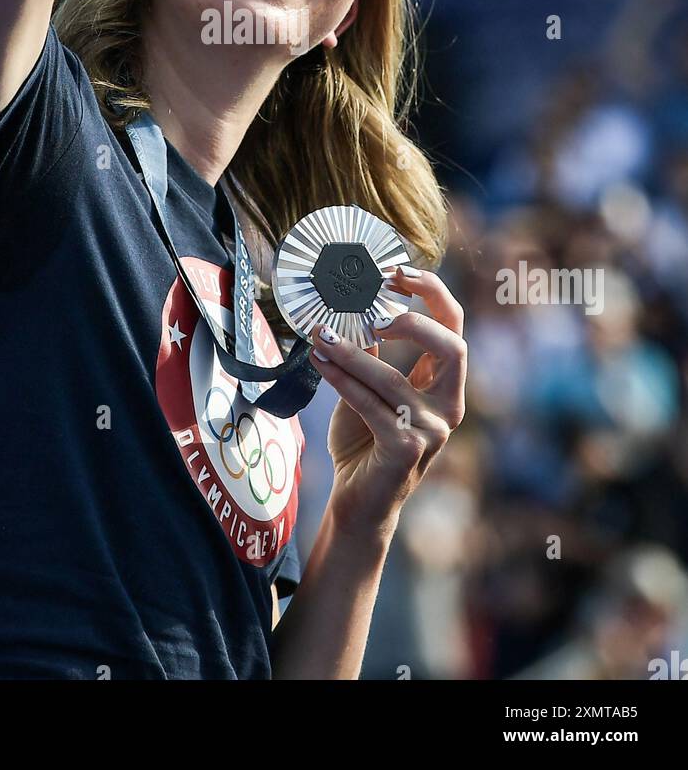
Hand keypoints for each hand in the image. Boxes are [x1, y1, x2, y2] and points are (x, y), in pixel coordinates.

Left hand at [309, 266, 466, 542]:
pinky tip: (319, 362)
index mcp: (444, 385)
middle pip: (452, 347)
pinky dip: (341, 379)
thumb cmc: (365, 441)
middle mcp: (449, 406)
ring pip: (393, 378)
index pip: (455, 328)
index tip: (397, 271)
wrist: (358, 502)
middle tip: (372, 308)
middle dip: (413, 319)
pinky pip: (370, 404)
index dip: (433, 294)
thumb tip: (351, 305)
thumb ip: (372, 355)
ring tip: (321, 334)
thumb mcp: (371, 390)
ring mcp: (432, 430)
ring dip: (351, 351)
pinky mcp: (407, 450)